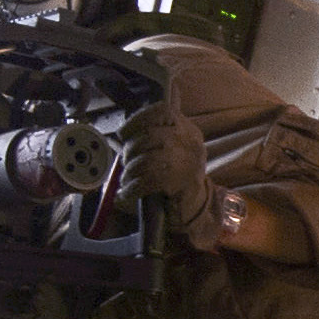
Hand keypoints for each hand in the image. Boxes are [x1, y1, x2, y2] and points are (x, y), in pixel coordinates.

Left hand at [114, 99, 219, 244]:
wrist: (195, 206)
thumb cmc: (175, 176)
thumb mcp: (168, 149)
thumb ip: (151, 137)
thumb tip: (123, 137)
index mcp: (186, 129)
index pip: (162, 112)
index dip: (137, 120)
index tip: (123, 134)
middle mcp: (190, 141)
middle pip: (150, 136)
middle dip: (131, 151)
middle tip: (125, 164)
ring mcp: (190, 162)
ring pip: (149, 159)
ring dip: (131, 172)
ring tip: (126, 181)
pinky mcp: (185, 183)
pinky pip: (150, 180)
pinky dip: (134, 188)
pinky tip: (128, 193)